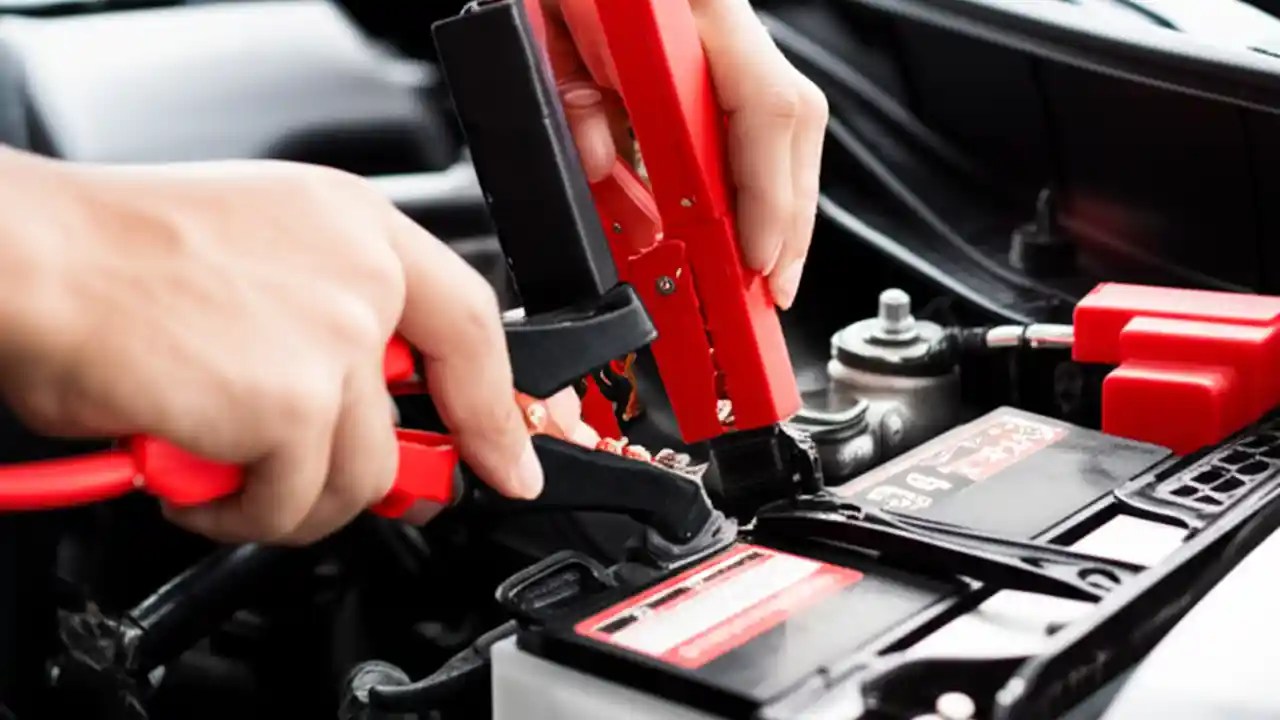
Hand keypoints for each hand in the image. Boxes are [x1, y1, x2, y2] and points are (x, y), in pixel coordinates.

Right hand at [0, 149, 541, 544]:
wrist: (31, 258)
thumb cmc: (110, 253)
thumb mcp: (258, 255)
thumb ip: (326, 319)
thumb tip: (354, 401)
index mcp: (355, 226)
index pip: (471, 323)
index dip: (495, 405)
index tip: (510, 456)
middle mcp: (361, 277)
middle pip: (419, 418)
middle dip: (388, 479)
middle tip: (344, 496)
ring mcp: (335, 340)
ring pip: (358, 477)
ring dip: (289, 499)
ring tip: (220, 477)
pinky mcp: (293, 405)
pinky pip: (292, 501)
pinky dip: (238, 511)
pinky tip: (190, 479)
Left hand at [540, 0, 828, 308]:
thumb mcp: (541, 20)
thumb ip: (570, 94)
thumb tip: (596, 165)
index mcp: (691, 7)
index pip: (763, 109)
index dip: (768, 195)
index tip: (756, 258)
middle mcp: (722, 14)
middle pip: (791, 124)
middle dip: (787, 219)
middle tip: (773, 288)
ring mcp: (725, 28)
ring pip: (782, 127)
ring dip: (776, 206)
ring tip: (762, 270)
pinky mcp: (713, 46)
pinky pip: (748, 119)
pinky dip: (748, 177)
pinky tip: (738, 218)